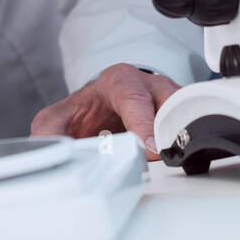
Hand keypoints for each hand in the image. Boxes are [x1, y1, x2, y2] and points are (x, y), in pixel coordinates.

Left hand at [30, 63, 180, 160]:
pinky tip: (188, 158)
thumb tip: (46, 150)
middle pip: (167, 102)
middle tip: (165, 155)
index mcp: (118, 80)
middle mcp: (148, 84)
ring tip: (178, 159)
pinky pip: (193, 126)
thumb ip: (49, 132)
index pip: (133, 97)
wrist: (97, 114)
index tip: (148, 146)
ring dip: (182, 136)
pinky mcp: (180, 117)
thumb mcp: (56, 120)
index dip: (142, 121)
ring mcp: (168, 100)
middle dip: (168, 128)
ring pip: (184, 112)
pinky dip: (190, 142)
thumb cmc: (83, 114)